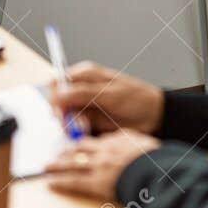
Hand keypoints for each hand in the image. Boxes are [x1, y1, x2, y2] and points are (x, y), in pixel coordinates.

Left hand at [45, 129, 160, 200]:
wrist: (158, 171)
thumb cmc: (159, 161)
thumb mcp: (150, 146)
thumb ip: (139, 145)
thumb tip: (139, 146)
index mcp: (121, 139)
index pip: (101, 139)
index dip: (88, 143)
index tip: (82, 144)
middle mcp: (106, 150)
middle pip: (82, 147)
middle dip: (68, 151)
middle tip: (58, 153)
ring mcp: (99, 165)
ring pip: (73, 163)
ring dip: (58, 164)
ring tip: (47, 166)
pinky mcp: (96, 182)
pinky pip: (74, 181)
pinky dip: (60, 182)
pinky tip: (50, 182)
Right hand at [48, 61, 163, 134]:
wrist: (153, 116)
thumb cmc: (136, 98)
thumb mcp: (109, 94)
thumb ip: (82, 93)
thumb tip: (57, 95)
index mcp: (84, 74)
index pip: (57, 82)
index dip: (54, 97)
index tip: (59, 112)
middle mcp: (81, 88)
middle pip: (57, 102)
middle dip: (63, 115)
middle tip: (73, 126)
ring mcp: (84, 105)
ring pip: (64, 117)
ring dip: (71, 126)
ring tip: (87, 129)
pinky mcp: (88, 121)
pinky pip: (74, 128)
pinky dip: (77, 133)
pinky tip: (89, 133)